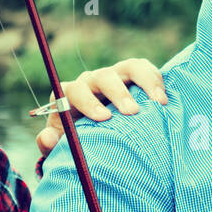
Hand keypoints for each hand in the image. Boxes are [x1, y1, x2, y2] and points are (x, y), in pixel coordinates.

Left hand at [35, 58, 168, 155]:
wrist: (98, 132)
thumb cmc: (79, 139)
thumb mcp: (63, 143)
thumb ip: (51, 143)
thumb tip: (47, 137)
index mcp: (71, 95)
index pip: (74, 91)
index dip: (88, 102)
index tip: (104, 118)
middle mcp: (93, 82)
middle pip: (103, 77)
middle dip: (118, 93)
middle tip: (132, 112)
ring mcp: (116, 76)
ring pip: (129, 67)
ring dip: (144, 82)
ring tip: (158, 102)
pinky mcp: (135, 76)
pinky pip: (146, 69)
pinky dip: (156, 80)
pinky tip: (165, 98)